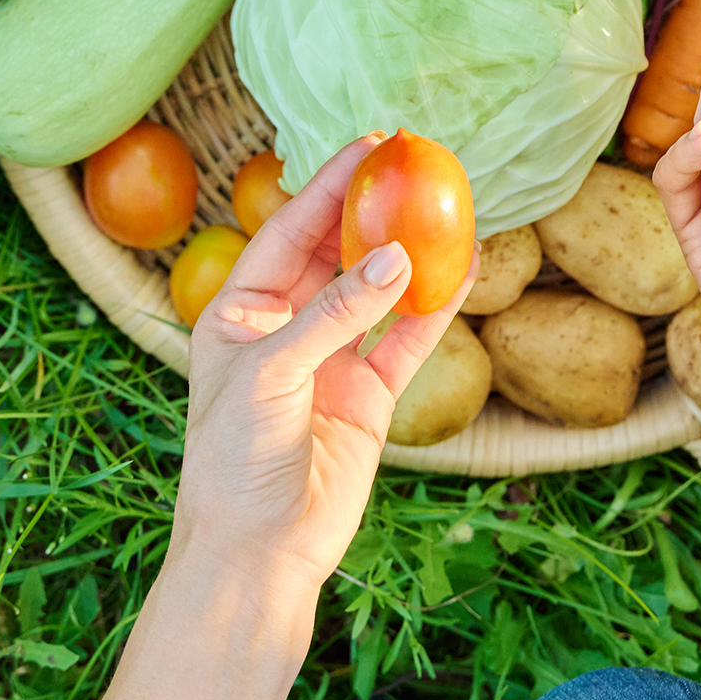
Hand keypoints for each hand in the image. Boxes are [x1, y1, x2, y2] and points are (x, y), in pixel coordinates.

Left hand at [173, 133, 475, 592]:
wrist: (258, 552)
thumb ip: (335, 315)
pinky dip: (435, 309)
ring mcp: (329, 361)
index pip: (288, 232)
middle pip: (335, 252)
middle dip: (372, 208)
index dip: (327, 186)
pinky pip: (406, 341)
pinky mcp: (368, 397)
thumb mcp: (273, 375)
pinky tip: (464, 272)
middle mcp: (284, 328)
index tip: (370, 146)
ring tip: (449, 205)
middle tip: (415, 163)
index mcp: (239, 313)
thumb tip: (399, 258)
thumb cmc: (236, 460)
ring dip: (409, 253)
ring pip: (376, 292)